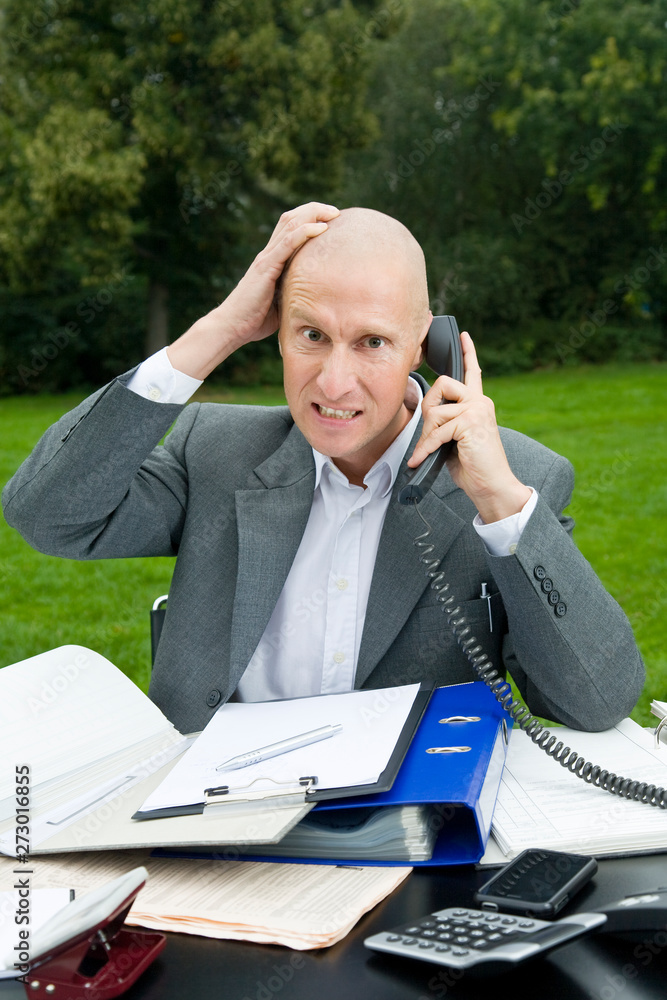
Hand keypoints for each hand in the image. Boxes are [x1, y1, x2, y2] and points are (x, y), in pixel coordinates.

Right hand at [168, 202, 339, 379]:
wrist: (232, 326)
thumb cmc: (255, 320)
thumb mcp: (281, 301)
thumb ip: (294, 292)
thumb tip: (317, 299)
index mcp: (272, 259)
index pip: (291, 228)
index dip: (310, 218)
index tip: (331, 220)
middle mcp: (269, 253)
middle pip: (292, 218)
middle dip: (315, 210)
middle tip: (336, 212)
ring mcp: (267, 258)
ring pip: (291, 224)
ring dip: (314, 214)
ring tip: (334, 213)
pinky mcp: (266, 267)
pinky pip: (288, 243)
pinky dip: (305, 232)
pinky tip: (322, 228)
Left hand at [407, 331, 531, 521]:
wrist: (492, 486)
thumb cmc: (473, 466)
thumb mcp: (456, 439)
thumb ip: (446, 421)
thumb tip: (429, 415)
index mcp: (479, 404)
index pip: (473, 372)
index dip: (468, 353)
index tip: (463, 335)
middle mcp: (480, 402)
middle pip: (442, 384)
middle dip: (428, 408)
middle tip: (429, 434)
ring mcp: (477, 410)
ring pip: (436, 412)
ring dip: (426, 436)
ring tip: (428, 453)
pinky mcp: (470, 423)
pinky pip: (437, 431)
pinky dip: (425, 449)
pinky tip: (421, 460)